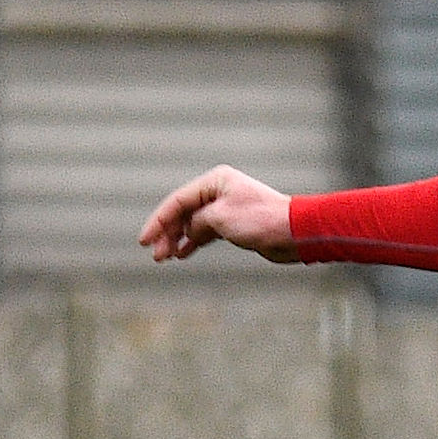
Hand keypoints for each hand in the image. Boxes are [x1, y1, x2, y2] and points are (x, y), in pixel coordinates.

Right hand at [140, 166, 298, 262]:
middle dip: (167, 233)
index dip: (158, 220)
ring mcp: (225, 208)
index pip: (177, 200)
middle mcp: (218, 191)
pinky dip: (193, 242)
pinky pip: (205, 232)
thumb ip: (197, 222)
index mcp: (215, 181)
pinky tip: (182, 253)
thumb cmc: (260, 219)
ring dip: (178, 239)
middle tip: (157, 255)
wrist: (293, 232)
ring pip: (193, 223)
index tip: (144, 240)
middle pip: (183, 212)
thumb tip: (189, 231)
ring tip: (165, 257)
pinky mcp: (233, 224)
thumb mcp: (220, 218)